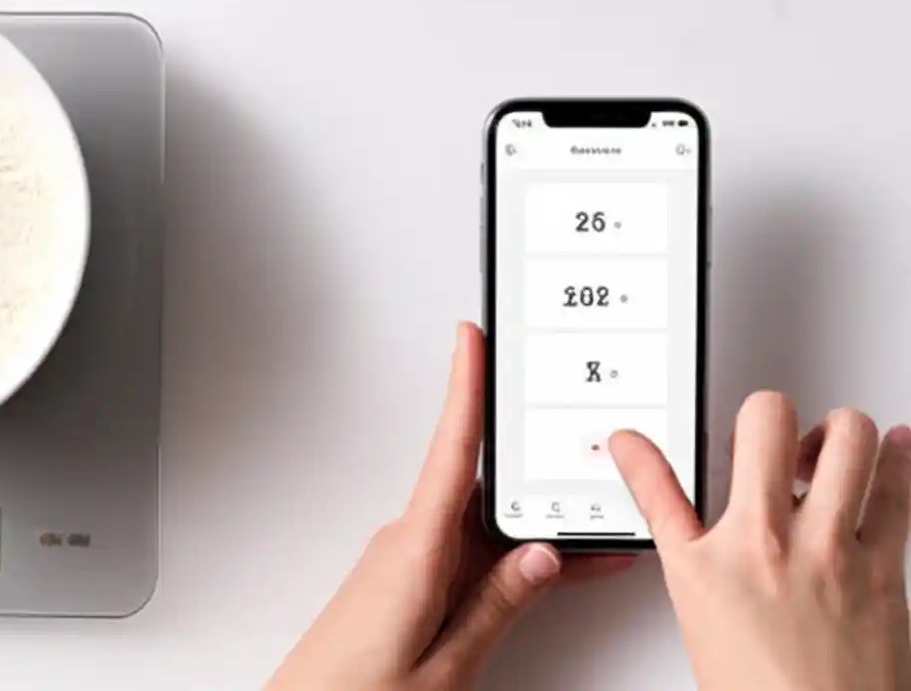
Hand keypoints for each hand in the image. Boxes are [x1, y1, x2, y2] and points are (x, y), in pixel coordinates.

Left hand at [267, 323, 632, 690]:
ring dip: (529, 532)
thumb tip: (542, 555)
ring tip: (590, 543)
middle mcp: (408, 544)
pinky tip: (539, 572)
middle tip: (588, 471)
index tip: (471, 337)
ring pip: (482, 529)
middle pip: (484, 492)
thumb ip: (496, 606)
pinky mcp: (405, 581)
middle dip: (538, 481)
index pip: (450, 452)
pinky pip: (466, 555)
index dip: (463, 388)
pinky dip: (506, 561)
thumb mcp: (445, 664)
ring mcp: (406, 562)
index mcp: (416, 551)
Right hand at [611, 392, 910, 690]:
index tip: (633, 438)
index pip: (658, 482)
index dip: (638, 451)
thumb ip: (681, 550)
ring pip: (850, 438)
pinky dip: (901, 456)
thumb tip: (665, 515)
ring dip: (840, 429)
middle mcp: (771, 542)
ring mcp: (834, 548)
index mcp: (710, 562)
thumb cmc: (761, 690)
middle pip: (769, 419)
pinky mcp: (887, 565)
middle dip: (769, 411)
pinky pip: (900, 488)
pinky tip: (896, 449)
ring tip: (830, 448)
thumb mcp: (699, 619)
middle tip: (770, 437)